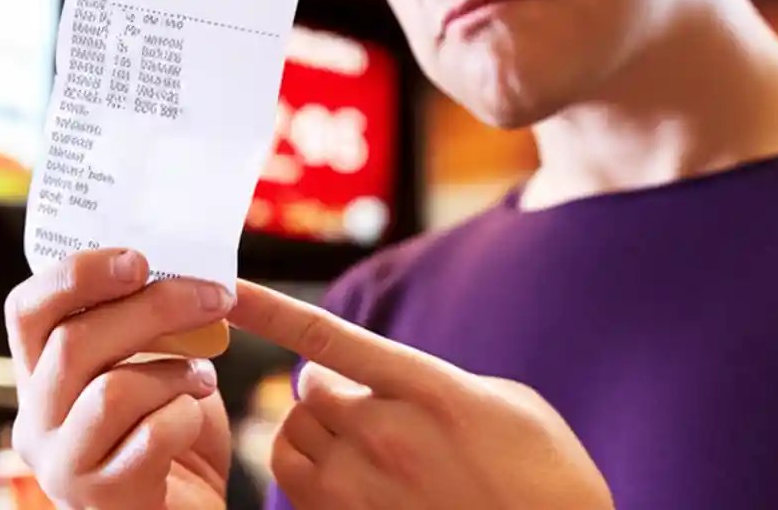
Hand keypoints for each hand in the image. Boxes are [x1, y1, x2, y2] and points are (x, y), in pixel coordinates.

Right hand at [5, 249, 235, 509]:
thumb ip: (144, 324)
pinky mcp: (104, 500)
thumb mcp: (148, 366)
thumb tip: (179, 264)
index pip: (27, 311)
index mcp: (39, 376)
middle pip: (74, 343)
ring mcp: (63, 466)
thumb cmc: (167, 432)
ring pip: (111, 392)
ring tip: (203, 375)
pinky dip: (185, 418)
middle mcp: (35, 421)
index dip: (76, 275)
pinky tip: (194, 418)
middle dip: (153, 308)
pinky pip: (150, 439)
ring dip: (173, 371)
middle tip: (213, 296)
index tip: (139, 258)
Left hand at [229, 281, 613, 509]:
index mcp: (428, 389)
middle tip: (359, 400)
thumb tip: (393, 381)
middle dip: (326, 387)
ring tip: (350, 438)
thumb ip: (436, 381)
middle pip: (309, 389)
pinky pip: (298, 487)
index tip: (231, 287)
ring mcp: (365, 489)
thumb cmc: (545, 476)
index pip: (329, 337)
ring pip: (292, 437)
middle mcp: (386, 436)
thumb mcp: (506, 402)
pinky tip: (341, 472)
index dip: (271, 309)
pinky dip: (308, 470)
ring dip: (312, 429)